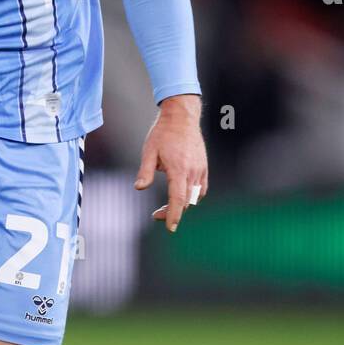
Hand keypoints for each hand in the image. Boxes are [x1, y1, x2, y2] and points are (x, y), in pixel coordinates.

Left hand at [134, 94, 207, 232]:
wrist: (182, 117)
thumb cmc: (163, 133)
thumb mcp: (149, 151)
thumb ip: (146, 171)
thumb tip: (139, 188)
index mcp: (179, 168)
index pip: (178, 199)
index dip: (174, 215)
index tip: (170, 228)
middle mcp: (193, 171)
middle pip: (186, 201)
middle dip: (173, 212)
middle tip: (157, 215)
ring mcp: (200, 169)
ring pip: (195, 197)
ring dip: (182, 205)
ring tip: (167, 207)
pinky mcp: (204, 167)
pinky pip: (201, 188)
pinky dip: (192, 197)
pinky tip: (180, 196)